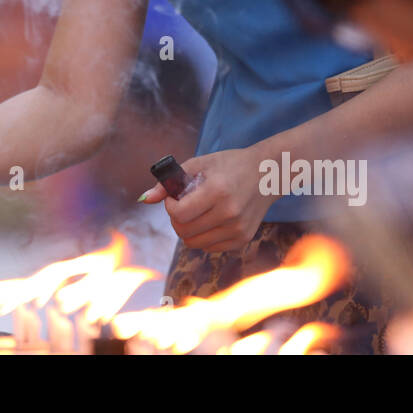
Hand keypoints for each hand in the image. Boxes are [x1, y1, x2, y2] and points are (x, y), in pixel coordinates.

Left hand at [137, 147, 275, 252]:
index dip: (170, 206)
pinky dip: (202, 236)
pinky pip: (209, 247)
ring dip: (187, 229)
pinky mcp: (242, 240)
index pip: (180, 214)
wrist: (268, 174)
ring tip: (196, 211)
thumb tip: (144, 199)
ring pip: (194, 243)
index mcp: (218, 192)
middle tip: (182, 204)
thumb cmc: (230, 165)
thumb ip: (169, 182)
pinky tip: (210, 219)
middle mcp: (229, 214)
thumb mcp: (199, 164)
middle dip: (175, 219)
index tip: (174, 196)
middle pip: (184, 232)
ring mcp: (238, 230)